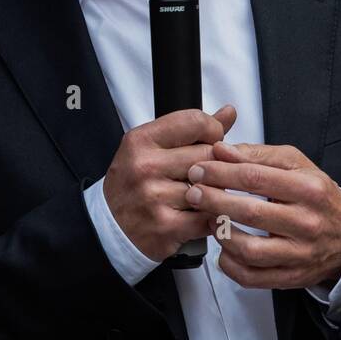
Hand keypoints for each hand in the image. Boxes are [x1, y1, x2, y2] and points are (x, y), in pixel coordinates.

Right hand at [104, 105, 236, 261]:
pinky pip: (208, 217)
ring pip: (211, 186)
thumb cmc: (134, 182)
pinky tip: (203, 213)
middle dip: (217, 163)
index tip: (212, 140)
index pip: (195, 122)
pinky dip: (212, 216)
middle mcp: (145, 167)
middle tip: (210, 172)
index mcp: (141, 141)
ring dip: (216, 192)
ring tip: (206, 194)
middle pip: (208, 154)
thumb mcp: (153, 147)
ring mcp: (154, 198)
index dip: (214, 129)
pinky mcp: (165, 227)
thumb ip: (191, 129)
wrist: (110, 226)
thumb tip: (229, 112)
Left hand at [184, 142, 340, 289]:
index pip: (255, 177)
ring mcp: (299, 253)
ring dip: (220, 233)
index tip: (200, 169)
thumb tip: (222, 151)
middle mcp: (306, 222)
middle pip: (250, 212)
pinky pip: (252, 276)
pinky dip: (229, 264)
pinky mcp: (291, 277)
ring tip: (209, 219)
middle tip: (193, 192)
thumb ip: (258, 155)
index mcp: (308, 188)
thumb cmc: (318, 197)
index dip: (221, 173)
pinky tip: (223, 249)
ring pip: (249, 249)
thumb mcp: (297, 165)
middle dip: (213, 200)